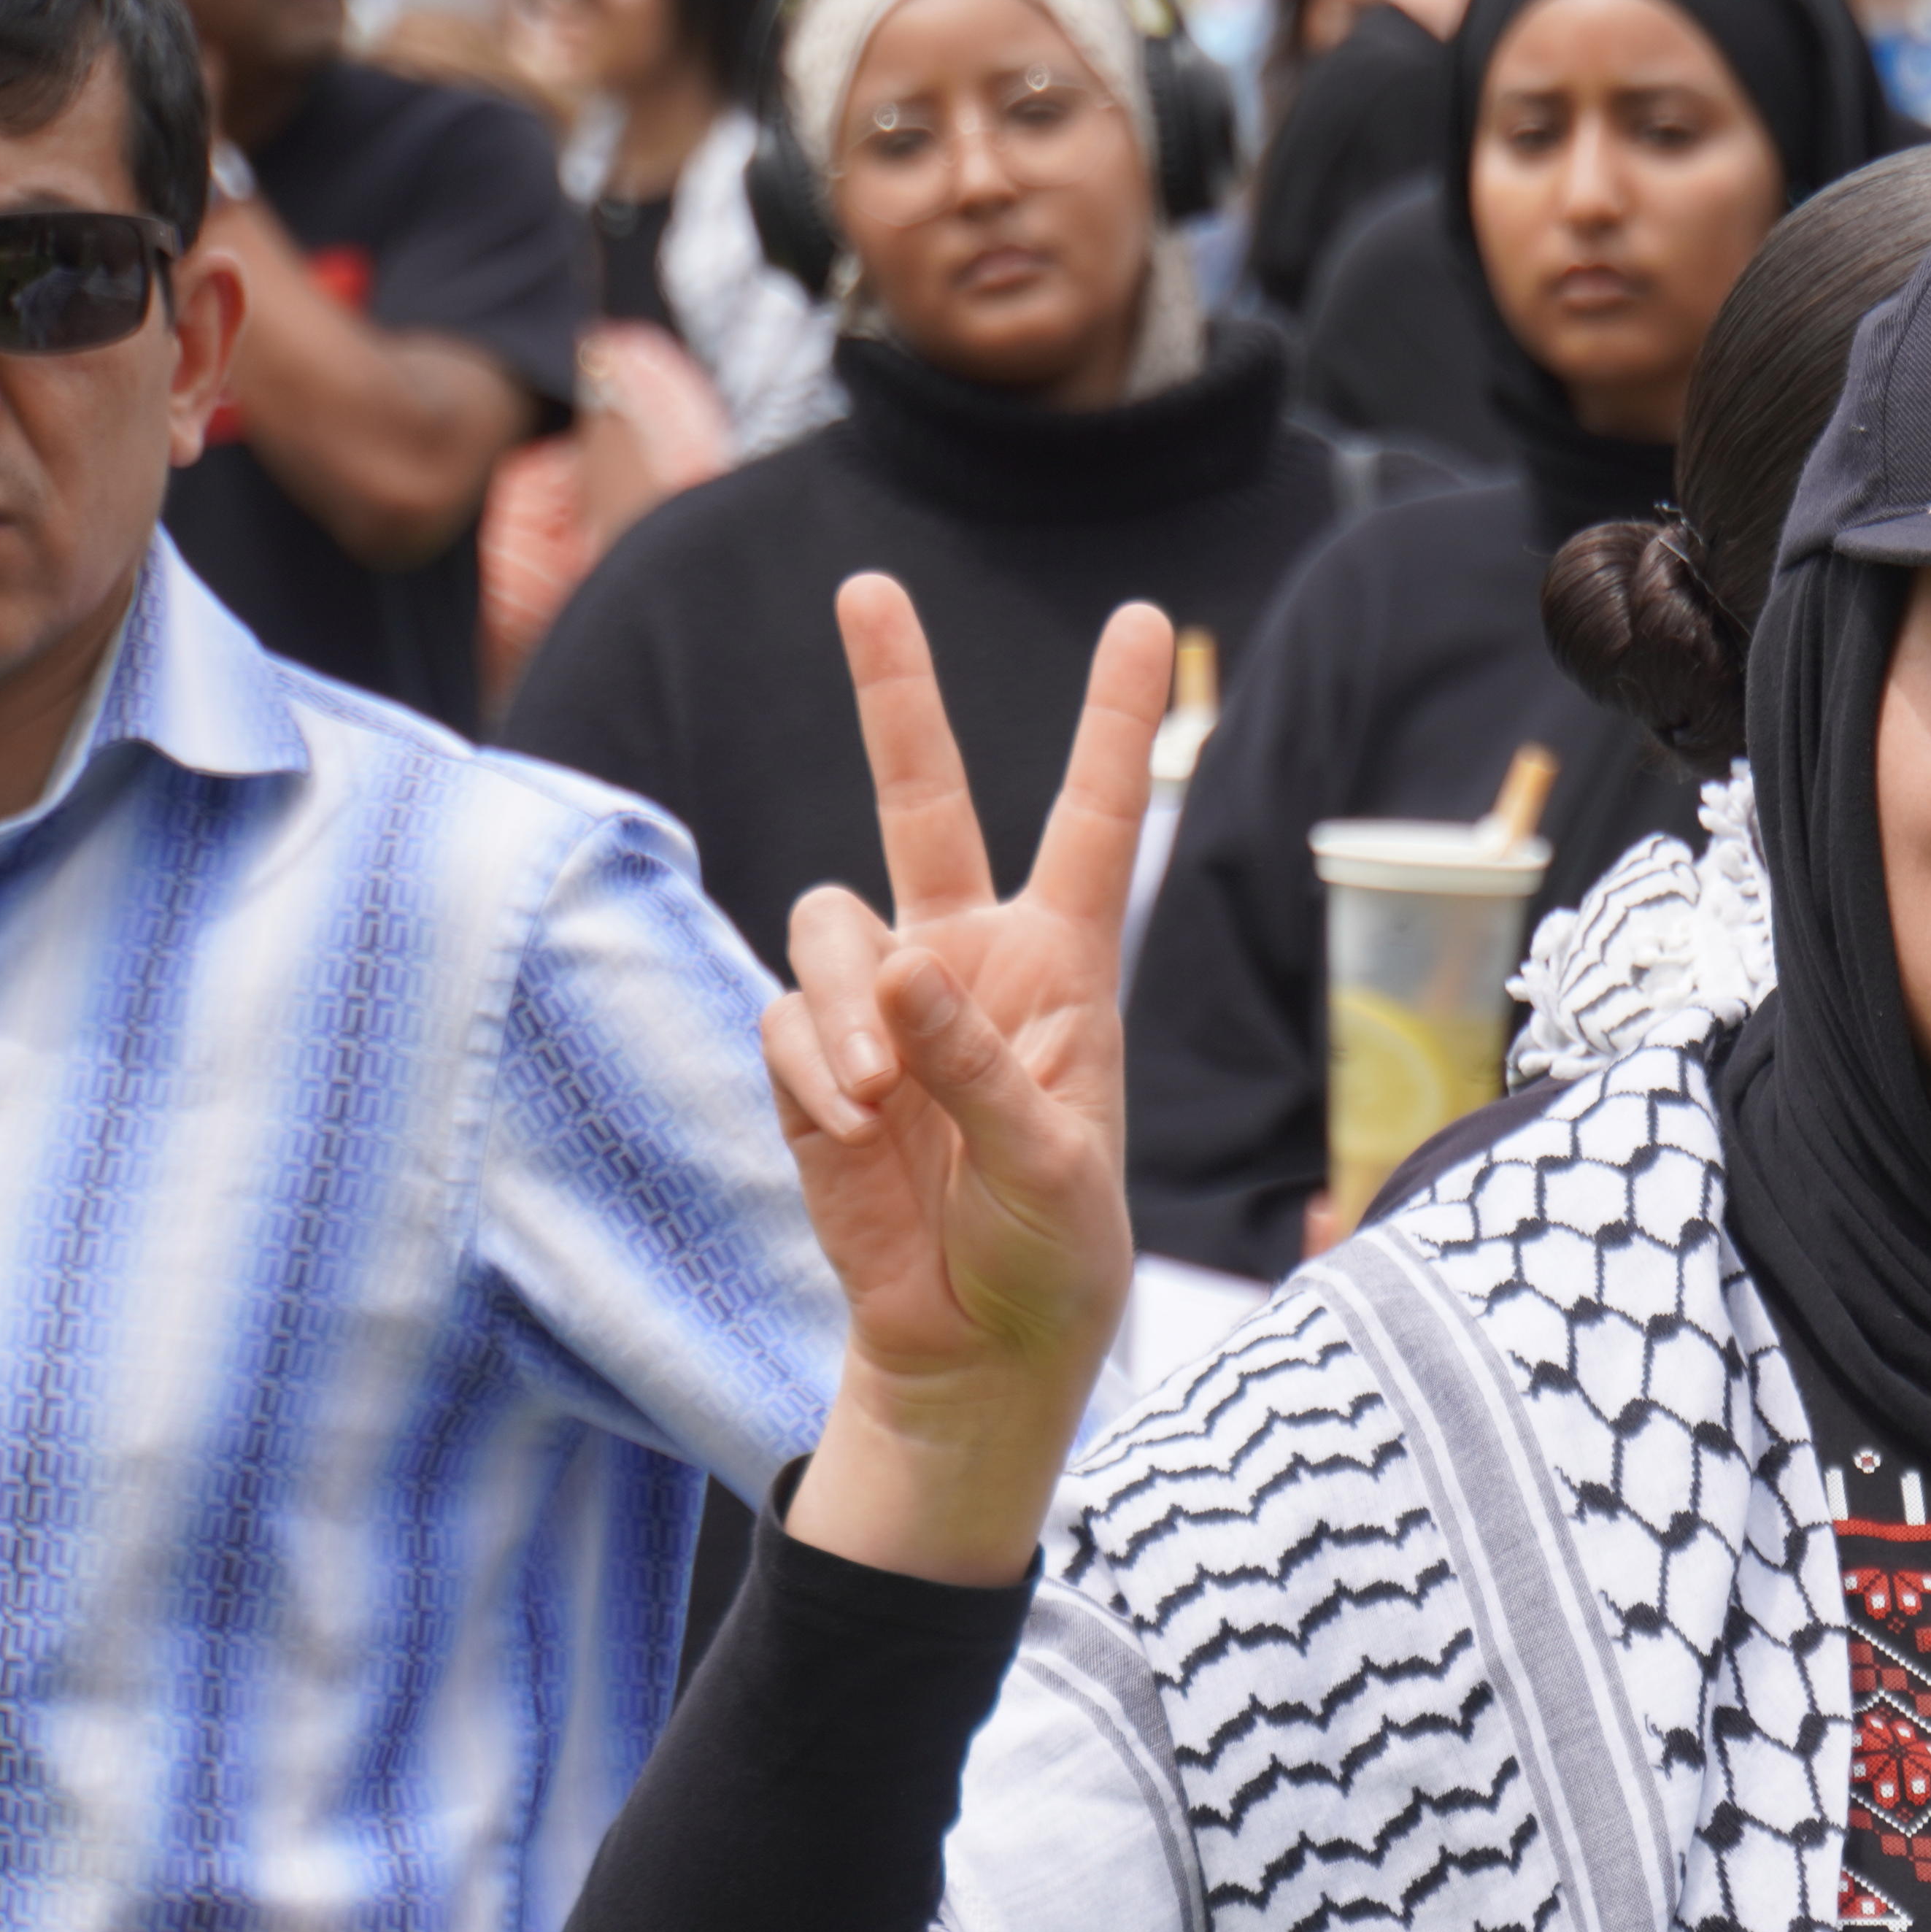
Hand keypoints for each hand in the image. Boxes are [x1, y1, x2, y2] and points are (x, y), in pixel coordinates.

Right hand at [771, 576, 1167, 1585]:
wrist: (971, 1344)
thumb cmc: (1049, 1251)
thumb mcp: (1051, 1165)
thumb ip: (978, 1066)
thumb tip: (897, 969)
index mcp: (1062, 968)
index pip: (1092, 821)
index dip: (1114, 721)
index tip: (1143, 618)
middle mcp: (966, 959)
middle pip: (920, 797)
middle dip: (894, 692)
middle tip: (868, 587)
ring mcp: (883, 1005)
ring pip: (828, 923)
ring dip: (844, 1004)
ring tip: (876, 1103)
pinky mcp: (814, 1059)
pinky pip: (787, 1020)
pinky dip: (813, 1072)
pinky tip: (852, 1134)